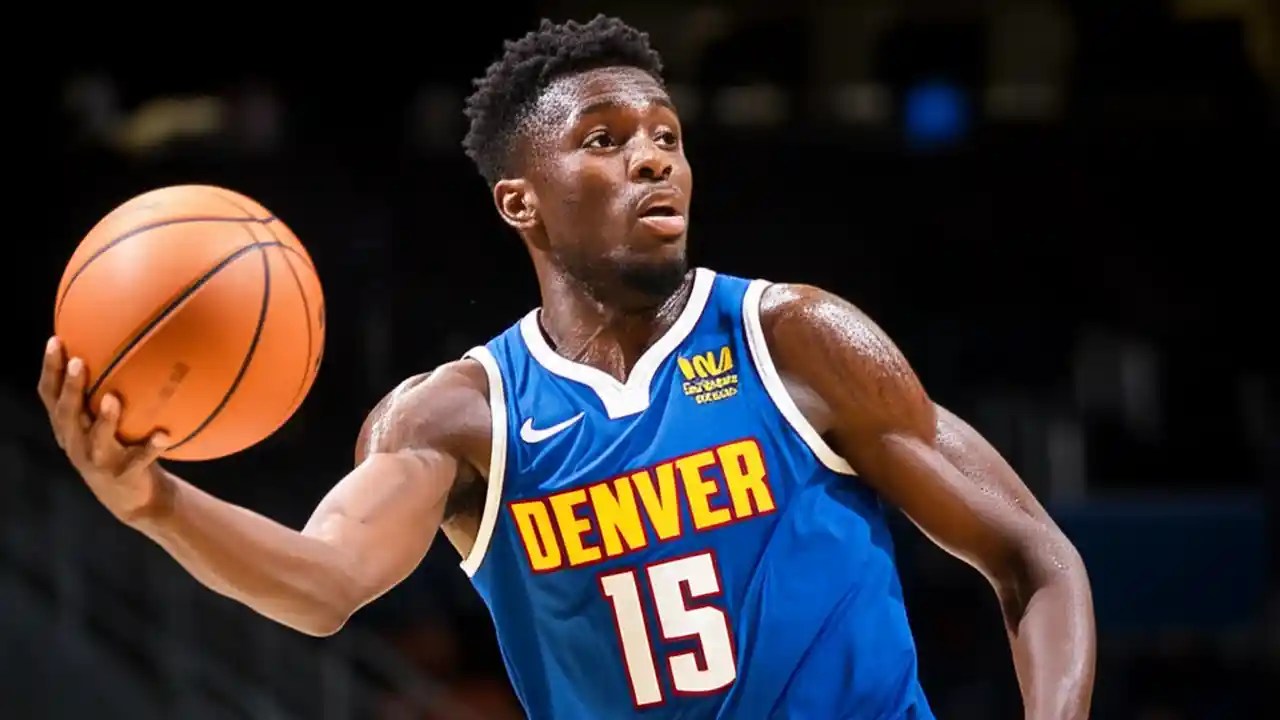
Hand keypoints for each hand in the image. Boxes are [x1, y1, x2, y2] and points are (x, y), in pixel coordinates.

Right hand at [37, 337, 170, 523]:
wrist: (133, 499)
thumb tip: (124, 346)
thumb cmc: (118, 447)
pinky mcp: (124, 475)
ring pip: (97, 439)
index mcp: (69, 427)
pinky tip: (164, 435)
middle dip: (70, 389)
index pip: (50, 396)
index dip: (49, 370)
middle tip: (77, 362)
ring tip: (113, 399)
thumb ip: (104, 393)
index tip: (55, 340)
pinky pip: (139, 459)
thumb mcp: (105, 422)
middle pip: (67, 414)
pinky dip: (151, 447)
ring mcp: (98, 461)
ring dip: (105, 420)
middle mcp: (77, 443)